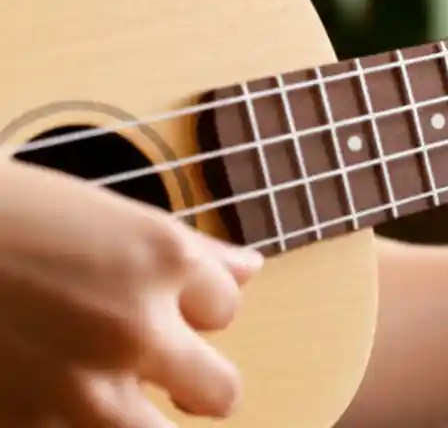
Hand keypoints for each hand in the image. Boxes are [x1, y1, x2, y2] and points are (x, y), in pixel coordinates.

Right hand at [0, 160, 263, 426]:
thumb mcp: (103, 214)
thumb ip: (186, 252)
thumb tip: (249, 270)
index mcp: (159, 260)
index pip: (228, 308)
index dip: (199, 310)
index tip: (171, 309)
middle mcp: (133, 327)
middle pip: (221, 394)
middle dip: (201, 388)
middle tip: (174, 382)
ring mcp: (79, 389)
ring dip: (140, 421)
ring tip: (111, 396)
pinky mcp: (24, 425)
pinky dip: (73, 426)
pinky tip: (52, 397)